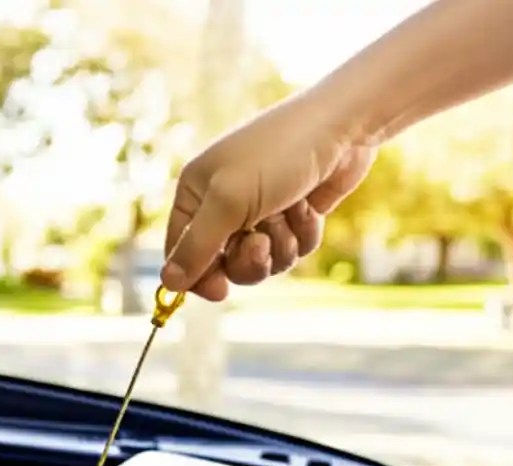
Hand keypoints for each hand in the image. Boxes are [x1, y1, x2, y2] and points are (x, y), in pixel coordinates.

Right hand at [162, 94, 377, 299]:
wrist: (343, 126)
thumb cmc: (278, 153)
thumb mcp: (230, 200)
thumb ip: (197, 246)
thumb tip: (169, 283)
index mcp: (195, 194)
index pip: (181, 252)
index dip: (198, 276)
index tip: (220, 291)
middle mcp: (223, 204)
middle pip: (223, 264)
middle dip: (248, 259)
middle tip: (262, 242)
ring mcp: (259, 211)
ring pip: (262, 261)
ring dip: (280, 245)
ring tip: (290, 213)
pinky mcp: (291, 215)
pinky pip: (291, 249)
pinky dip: (303, 233)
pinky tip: (309, 207)